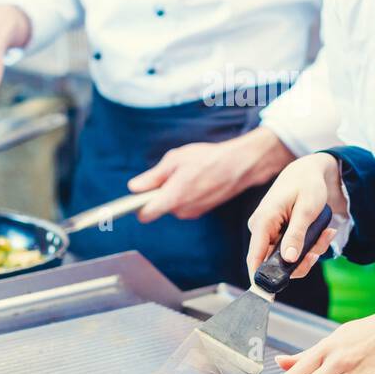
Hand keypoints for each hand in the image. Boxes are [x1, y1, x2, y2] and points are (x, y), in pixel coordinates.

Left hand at [128, 126, 293, 221]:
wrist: (240, 165)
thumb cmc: (208, 159)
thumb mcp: (175, 160)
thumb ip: (152, 177)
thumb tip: (134, 187)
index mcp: (172, 198)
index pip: (144, 214)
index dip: (136, 206)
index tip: (134, 198)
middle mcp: (182, 210)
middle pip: (158, 208)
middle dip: (158, 194)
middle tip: (169, 174)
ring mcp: (194, 212)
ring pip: (172, 205)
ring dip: (173, 193)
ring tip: (186, 174)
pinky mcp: (203, 210)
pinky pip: (185, 204)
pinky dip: (185, 194)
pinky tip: (196, 179)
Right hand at [244, 152, 345, 281]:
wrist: (307, 173)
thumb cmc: (307, 186)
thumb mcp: (307, 209)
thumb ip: (297, 234)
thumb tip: (288, 259)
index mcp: (263, 221)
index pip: (255, 258)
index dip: (260, 279)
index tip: (268, 296)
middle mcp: (261, 230)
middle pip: (275, 262)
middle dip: (302, 261)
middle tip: (319, 249)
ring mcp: (269, 233)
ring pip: (286, 259)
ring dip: (309, 253)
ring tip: (326, 234)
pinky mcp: (277, 235)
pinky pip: (291, 251)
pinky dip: (309, 247)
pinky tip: (324, 233)